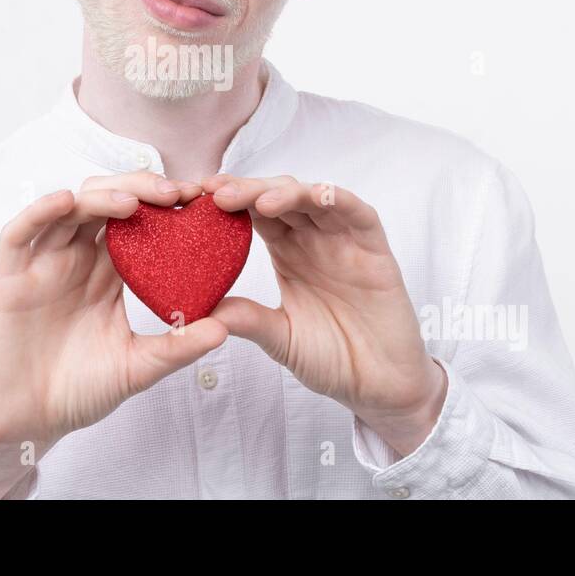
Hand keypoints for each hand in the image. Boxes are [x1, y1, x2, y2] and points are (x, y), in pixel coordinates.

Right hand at [0, 170, 228, 496]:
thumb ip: (177, 347)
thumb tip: (224, 328)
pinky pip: (18, 235)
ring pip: (68, 209)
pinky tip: (66, 201)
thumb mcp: (137, 368)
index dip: (165, 205)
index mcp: (108, 272)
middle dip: (140, 189)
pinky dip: (40, 211)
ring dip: (100, 197)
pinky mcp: (8, 278)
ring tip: (133, 202)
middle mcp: (76, 259)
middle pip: (105, 202)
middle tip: (176, 194)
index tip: (200, 200)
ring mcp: (41, 265)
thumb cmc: (79, 391)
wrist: (29, 423)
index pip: (137, 221)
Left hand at [202, 174, 447, 457]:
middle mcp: (313, 239)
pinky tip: (315, 197)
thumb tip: (200, 311)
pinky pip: (357, 213)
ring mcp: (344, 240)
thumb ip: (248, 319)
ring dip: (286, 192)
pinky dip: (337, 200)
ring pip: (313, 198)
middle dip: (247, 190)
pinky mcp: (374, 249)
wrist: (379, 385)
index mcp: (287, 253)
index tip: (195, 198)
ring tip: (258, 201)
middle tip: (217, 194)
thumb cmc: (332, 358)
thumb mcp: (280, 339)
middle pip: (277, 197)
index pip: (253, 214)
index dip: (227, 201)